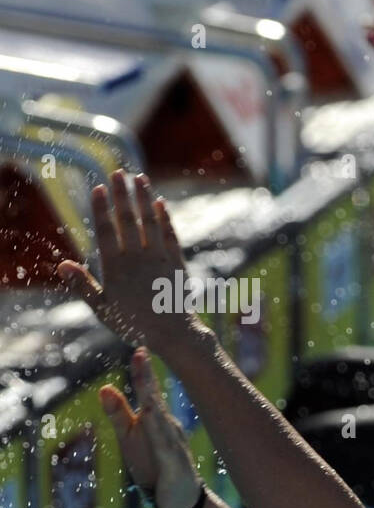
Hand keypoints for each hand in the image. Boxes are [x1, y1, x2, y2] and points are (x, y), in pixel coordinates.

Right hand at [57, 171, 204, 360]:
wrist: (174, 334)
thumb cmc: (134, 324)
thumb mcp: (103, 309)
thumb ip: (83, 285)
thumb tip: (62, 264)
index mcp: (117, 268)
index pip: (107, 232)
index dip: (101, 209)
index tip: (98, 188)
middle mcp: (139, 259)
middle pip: (129, 221)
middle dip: (122, 195)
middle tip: (117, 172)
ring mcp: (160, 259)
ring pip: (151, 223)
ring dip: (144, 199)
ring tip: (139, 177)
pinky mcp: (177, 263)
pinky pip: (170, 236)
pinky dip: (165, 219)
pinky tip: (160, 203)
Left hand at [102, 348, 202, 507]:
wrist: (181, 498)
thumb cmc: (155, 464)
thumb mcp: (130, 437)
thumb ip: (119, 414)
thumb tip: (104, 386)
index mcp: (157, 419)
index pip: (148, 392)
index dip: (142, 372)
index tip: (139, 348)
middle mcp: (169, 428)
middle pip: (155, 401)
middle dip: (147, 380)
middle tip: (141, 353)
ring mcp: (174, 446)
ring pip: (162, 423)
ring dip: (154, 404)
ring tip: (146, 389)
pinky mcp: (175, 466)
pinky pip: (167, 451)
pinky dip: (162, 439)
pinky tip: (156, 430)